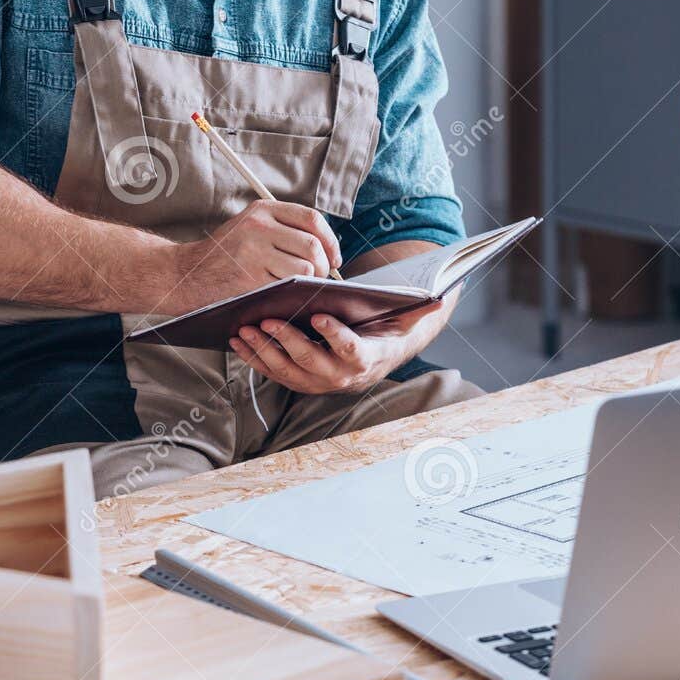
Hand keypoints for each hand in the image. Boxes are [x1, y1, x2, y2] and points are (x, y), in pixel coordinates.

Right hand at [174, 200, 341, 312]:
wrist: (186, 274)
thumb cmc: (224, 254)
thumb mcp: (249, 226)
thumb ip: (282, 228)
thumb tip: (326, 246)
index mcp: (262, 210)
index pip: (312, 219)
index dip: (330, 240)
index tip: (334, 257)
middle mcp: (259, 226)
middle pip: (313, 246)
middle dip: (324, 266)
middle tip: (319, 278)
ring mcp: (254, 252)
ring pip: (305, 268)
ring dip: (310, 282)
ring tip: (301, 287)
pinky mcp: (250, 277)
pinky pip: (288, 286)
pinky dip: (294, 293)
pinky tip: (286, 295)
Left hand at [230, 302, 442, 395]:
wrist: (383, 348)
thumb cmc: (393, 323)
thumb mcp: (411, 316)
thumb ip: (423, 307)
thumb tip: (440, 296)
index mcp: (371, 357)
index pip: (354, 351)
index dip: (337, 337)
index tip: (320, 316)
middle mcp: (345, 377)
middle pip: (313, 364)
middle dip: (288, 343)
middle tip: (267, 320)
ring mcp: (321, 382)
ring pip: (288, 372)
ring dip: (264, 352)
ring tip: (245, 328)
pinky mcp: (302, 380)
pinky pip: (275, 373)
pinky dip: (255, 358)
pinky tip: (238, 339)